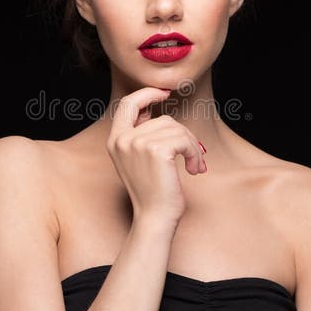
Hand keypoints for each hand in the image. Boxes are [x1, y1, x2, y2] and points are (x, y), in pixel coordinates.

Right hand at [106, 87, 206, 225]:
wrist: (154, 217)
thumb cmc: (152, 192)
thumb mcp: (138, 160)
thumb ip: (140, 135)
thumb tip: (154, 111)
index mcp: (115, 140)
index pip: (128, 104)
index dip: (147, 94)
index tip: (164, 93)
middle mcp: (123, 140)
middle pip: (164, 119)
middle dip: (183, 136)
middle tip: (192, 156)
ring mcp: (138, 143)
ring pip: (177, 129)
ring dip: (192, 147)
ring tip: (194, 165)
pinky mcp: (157, 150)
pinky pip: (184, 140)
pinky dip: (195, 153)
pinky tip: (194, 169)